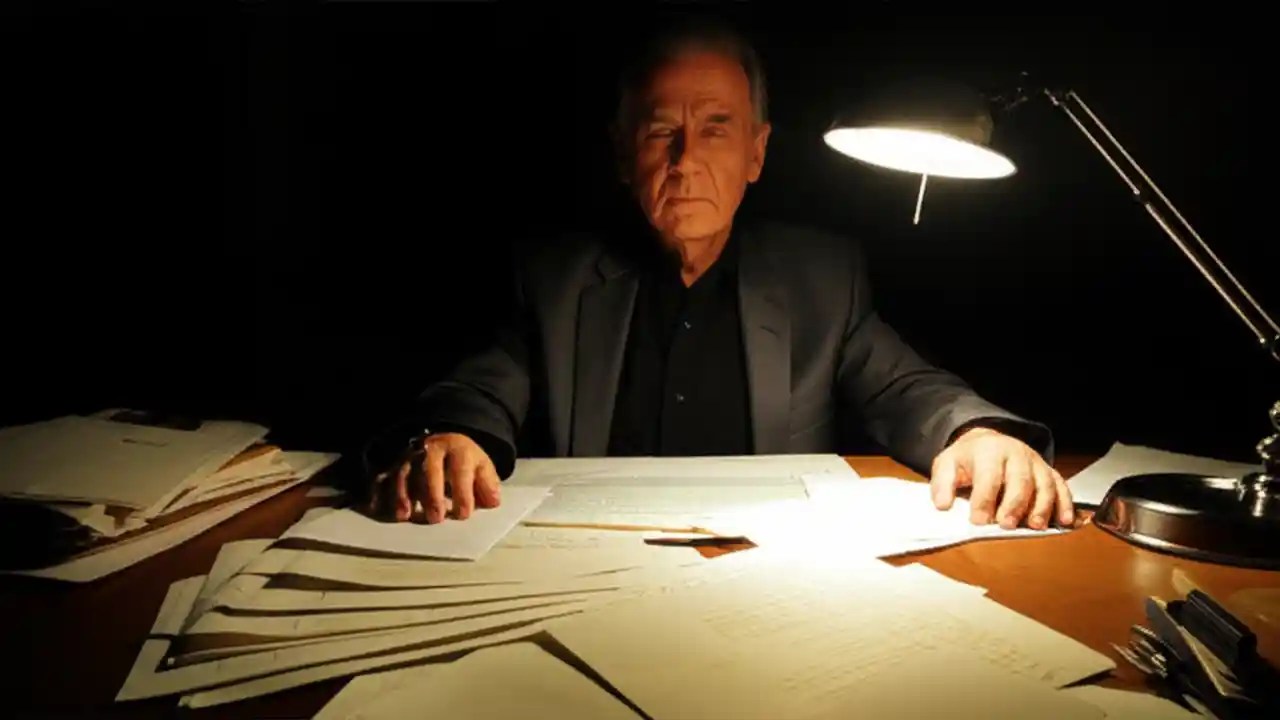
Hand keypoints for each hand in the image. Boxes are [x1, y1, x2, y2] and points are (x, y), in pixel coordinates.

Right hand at [367, 432, 501, 522]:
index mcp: (457, 448)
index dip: (462, 492)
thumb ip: (488, 485)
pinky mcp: (395, 462)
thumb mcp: (482, 467)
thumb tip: (493, 501)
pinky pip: (383, 474)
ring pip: (404, 472)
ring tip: (405, 516)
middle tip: (436, 519)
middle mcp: (431, 448)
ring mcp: (411, 454)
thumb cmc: (465, 462)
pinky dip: (377, 489)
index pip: (460, 469)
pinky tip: (374, 506)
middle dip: (432, 494)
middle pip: (429, 469)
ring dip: (403, 494)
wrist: (445, 440)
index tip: (463, 514)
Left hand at [929, 427, 1072, 529]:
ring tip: (1035, 526)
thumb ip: (942, 484)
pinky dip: (1065, 504)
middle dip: (1014, 504)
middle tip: (1006, 525)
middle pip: (1020, 479)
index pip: (988, 475)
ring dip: (1042, 507)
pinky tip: (1064, 521)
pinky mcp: (1049, 472)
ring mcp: (1035, 463)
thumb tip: (942, 505)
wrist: (987, 442)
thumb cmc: (968, 459)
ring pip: (1044, 484)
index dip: (984, 499)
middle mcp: (1016, 454)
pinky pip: (1061, 487)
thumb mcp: (947, 464)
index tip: (978, 520)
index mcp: (989, 451)